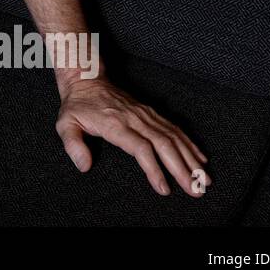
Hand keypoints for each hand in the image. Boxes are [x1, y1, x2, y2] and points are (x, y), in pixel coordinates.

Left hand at [55, 77, 211, 197]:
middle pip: (164, 145)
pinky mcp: (151, 112)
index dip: (154, 169)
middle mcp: (135, 119)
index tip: (164, 188)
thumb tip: (84, 166)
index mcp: (116, 124)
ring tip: (204, 179)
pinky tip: (200, 158)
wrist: (87, 79)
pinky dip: (189, 144)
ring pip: (174, 137)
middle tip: (195, 190)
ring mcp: (145, 114)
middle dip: (182, 169)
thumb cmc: (77, 105)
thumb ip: (73, 145)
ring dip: (191, 158)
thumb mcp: (65, 124)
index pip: (141, 148)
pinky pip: (174, 128)